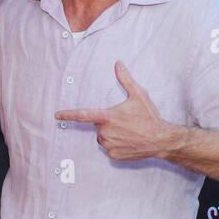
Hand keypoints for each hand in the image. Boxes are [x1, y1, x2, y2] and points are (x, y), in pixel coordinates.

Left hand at [55, 61, 179, 161]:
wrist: (160, 139)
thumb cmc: (149, 117)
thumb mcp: (138, 95)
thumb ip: (125, 79)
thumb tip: (118, 63)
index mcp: (108, 117)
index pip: (84, 115)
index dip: (69, 114)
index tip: (57, 115)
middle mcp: (105, 132)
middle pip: (98, 126)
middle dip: (107, 123)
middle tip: (124, 122)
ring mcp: (109, 145)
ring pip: (102, 138)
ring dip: (111, 134)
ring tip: (128, 132)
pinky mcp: (113, 155)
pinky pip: (109, 148)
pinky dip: (116, 145)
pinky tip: (129, 141)